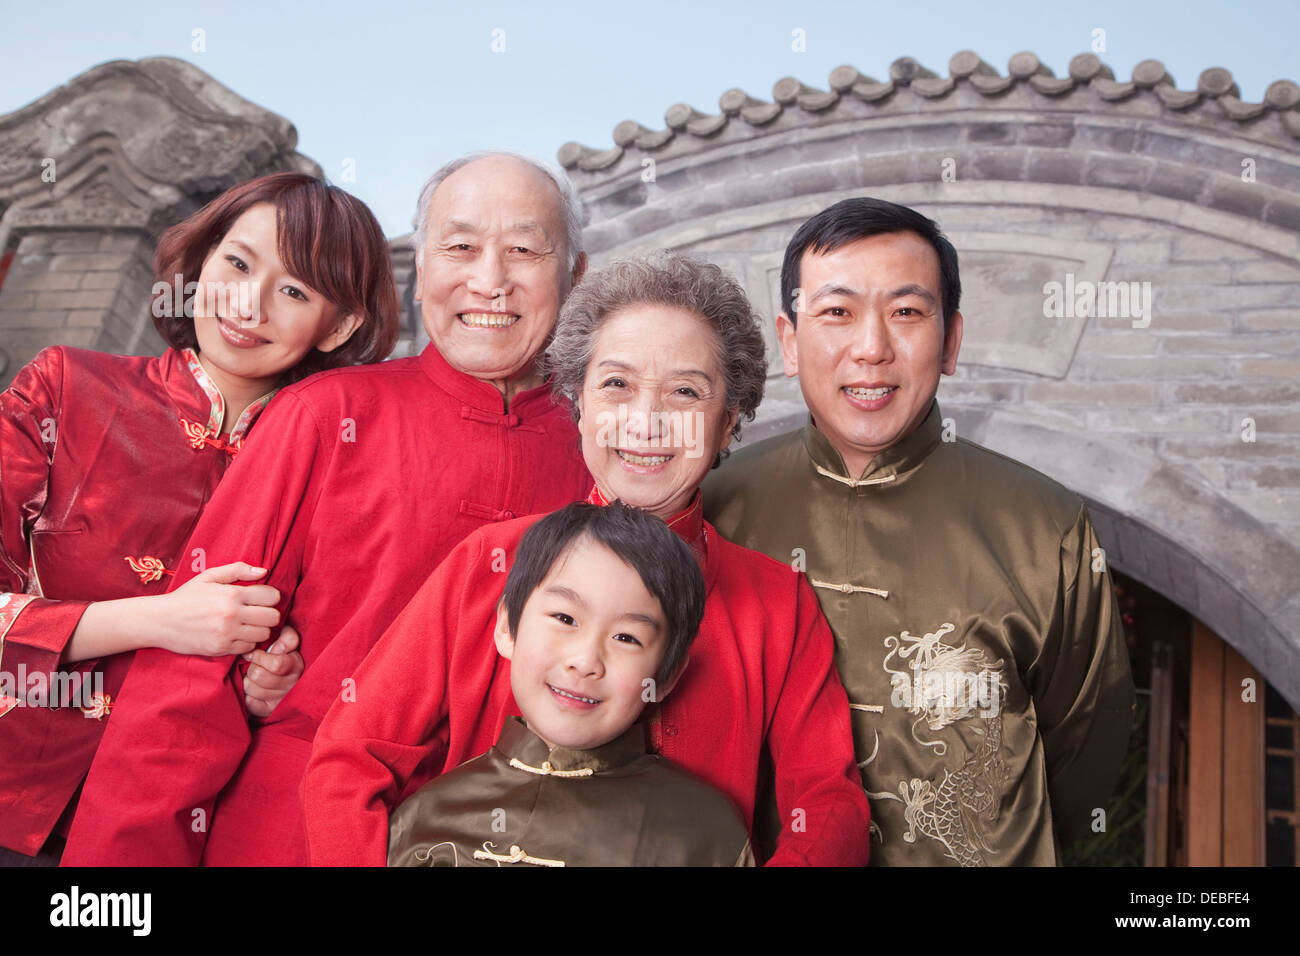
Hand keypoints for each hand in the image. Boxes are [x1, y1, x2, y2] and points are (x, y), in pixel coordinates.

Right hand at [154, 562, 280, 657]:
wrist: (160, 621)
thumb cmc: (186, 597)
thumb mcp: (209, 577)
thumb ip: (237, 570)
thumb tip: (263, 571)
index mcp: (231, 594)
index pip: (272, 597)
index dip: (270, 597)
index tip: (262, 598)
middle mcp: (231, 615)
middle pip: (273, 618)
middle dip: (268, 614)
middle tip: (258, 612)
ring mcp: (226, 634)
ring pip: (263, 634)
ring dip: (259, 629)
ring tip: (247, 624)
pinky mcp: (221, 649)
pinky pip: (248, 647)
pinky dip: (246, 641)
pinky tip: (236, 634)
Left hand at [243, 625, 304, 717]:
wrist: (282, 675)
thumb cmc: (282, 654)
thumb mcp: (287, 640)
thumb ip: (286, 638)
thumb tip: (276, 648)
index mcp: (296, 666)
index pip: (276, 664)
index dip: (260, 657)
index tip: (254, 653)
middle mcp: (291, 685)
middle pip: (258, 675)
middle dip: (252, 667)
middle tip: (255, 665)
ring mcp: (280, 700)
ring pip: (250, 688)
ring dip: (248, 681)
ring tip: (254, 677)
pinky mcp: (269, 711)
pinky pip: (249, 702)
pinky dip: (247, 695)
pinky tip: (254, 689)